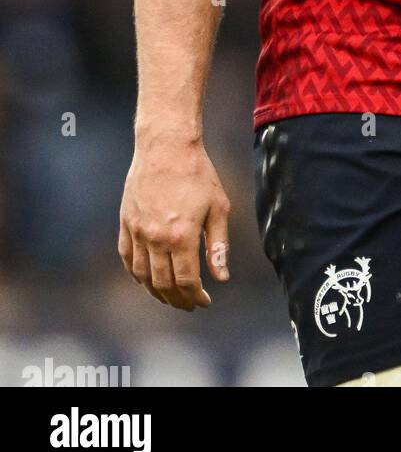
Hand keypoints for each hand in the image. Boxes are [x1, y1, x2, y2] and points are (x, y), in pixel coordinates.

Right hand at [118, 134, 230, 309]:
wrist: (167, 146)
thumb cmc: (198, 174)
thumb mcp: (219, 207)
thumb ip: (218, 245)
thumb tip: (222, 277)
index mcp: (182, 235)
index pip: (186, 281)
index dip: (196, 297)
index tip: (205, 301)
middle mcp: (156, 238)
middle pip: (163, 283)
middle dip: (178, 299)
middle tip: (189, 304)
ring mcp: (137, 231)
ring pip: (143, 276)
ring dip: (156, 291)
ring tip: (170, 296)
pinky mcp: (126, 223)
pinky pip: (127, 258)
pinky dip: (136, 274)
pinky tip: (147, 279)